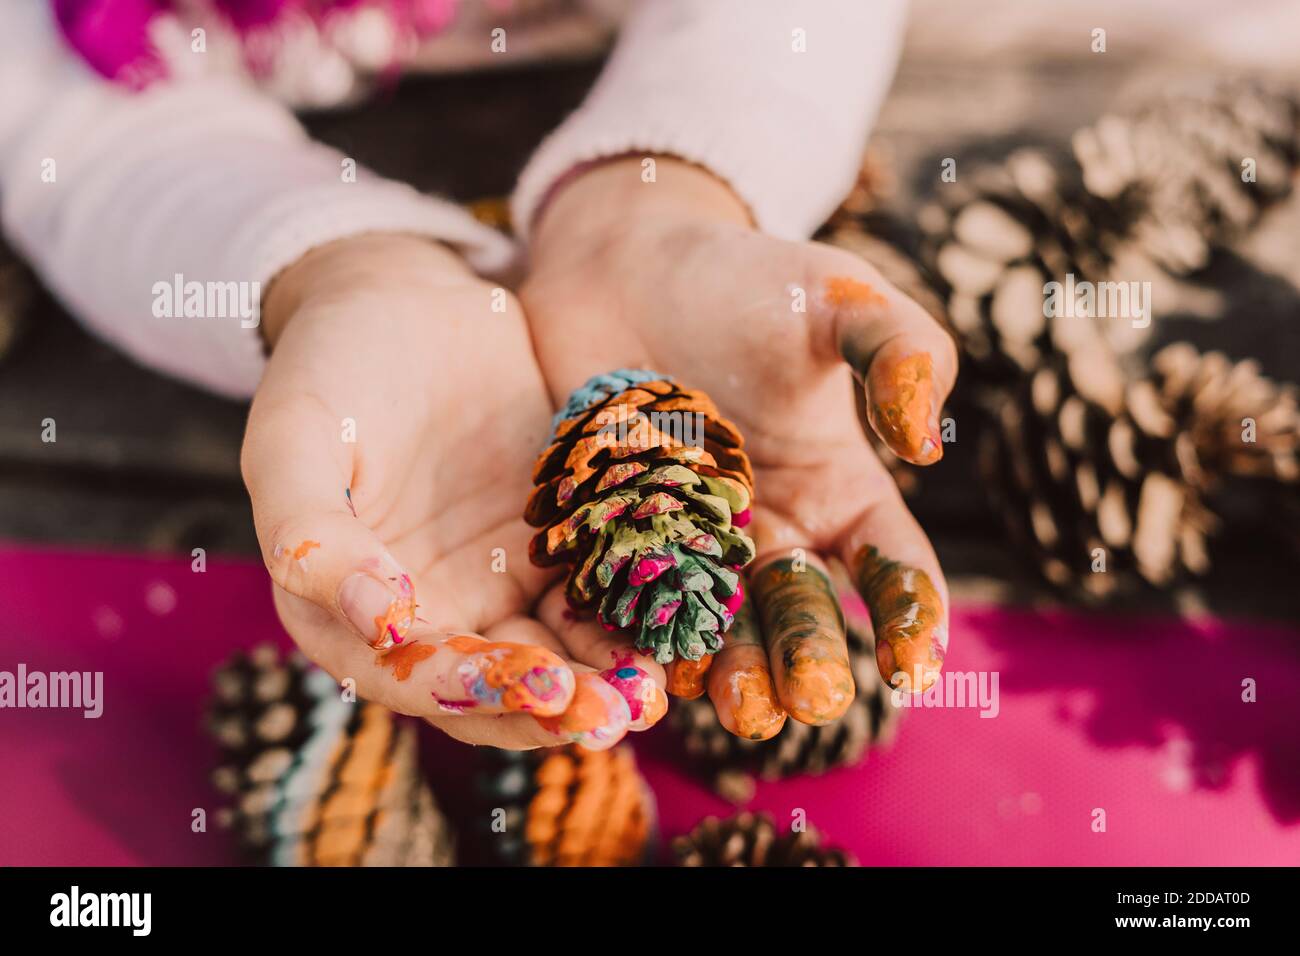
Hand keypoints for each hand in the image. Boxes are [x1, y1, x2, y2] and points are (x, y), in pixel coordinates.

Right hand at [241, 235, 659, 749]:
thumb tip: (379, 622)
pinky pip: (594, 596)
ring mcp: (495, 581)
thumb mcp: (295, 439)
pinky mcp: (553, 546)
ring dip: (601, 681)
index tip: (537, 686)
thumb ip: (311, 534)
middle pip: (492, 686)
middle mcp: (426, 613)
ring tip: (651, 693)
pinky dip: (628, 620)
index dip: (471, 689)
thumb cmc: (331, 365)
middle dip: (553, 707)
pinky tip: (668, 627)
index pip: (410, 676)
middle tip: (613, 713)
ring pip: (553, 654)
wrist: (404, 301)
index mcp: (346, 611)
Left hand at [519, 157, 956, 738]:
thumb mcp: (837, 300)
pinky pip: (632, 598)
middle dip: (809, 658)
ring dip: (730, 669)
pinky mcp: (616, 540)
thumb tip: (927, 444)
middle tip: (808, 699)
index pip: (891, 566)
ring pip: (720, 623)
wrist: (627, 267)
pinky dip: (639, 634)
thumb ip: (897, 352)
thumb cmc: (748, 281)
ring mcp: (693, 544)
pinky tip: (642, 662)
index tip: (917, 666)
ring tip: (733, 704)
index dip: (911, 616)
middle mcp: (773, 533)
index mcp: (841, 490)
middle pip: (802, 612)